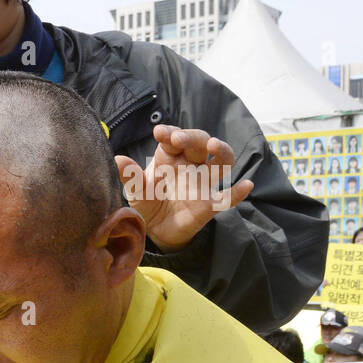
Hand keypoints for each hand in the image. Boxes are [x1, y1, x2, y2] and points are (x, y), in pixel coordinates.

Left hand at [116, 125, 253, 253]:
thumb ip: (130, 175)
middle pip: (200, 143)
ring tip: (214, 146)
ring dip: (222, 151)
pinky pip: (228, 197)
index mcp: (171, 156)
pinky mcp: (211, 204)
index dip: (170, 132)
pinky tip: (245, 185)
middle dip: (192, 137)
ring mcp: (204, 182)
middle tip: (178, 137)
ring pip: (221, 161)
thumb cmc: (147, 202)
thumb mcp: (136, 190)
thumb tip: (117, 159)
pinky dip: (238, 192)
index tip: (160, 132)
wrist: (155, 230)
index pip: (175, 138)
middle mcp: (192, 164)